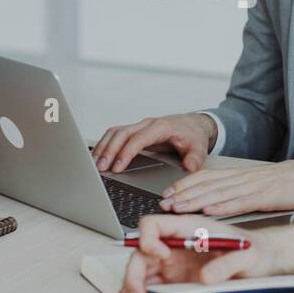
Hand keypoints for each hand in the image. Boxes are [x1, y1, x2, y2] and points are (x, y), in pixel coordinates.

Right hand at [92, 113, 216, 173]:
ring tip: (94, 165)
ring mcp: (140, 126)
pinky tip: (99, 157)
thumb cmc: (193, 136)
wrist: (193, 125)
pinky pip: (116, 135)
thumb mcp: (199, 148)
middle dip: (109, 151)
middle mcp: (147, 124)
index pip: (138, 138)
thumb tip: (189, 167)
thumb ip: (195, 158)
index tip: (117, 167)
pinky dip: (105, 144)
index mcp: (161, 127)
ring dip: (104, 147)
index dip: (126, 152)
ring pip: (115, 132)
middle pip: (122, 133)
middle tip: (100, 168)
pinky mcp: (135, 131)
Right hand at [112, 214, 293, 292]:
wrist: (261, 259)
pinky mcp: (174, 276)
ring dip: (132, 286)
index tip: (161, 256)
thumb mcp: (247, 256)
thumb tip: (206, 277)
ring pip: (141, 268)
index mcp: (189, 228)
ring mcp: (173, 260)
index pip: (154, 224)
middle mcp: (176, 242)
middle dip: (134, 273)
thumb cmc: (253, 249)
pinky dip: (138, 292)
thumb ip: (228, 264)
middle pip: (141, 252)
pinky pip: (149, 283)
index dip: (149, 240)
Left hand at [158, 153, 293, 215]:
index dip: (184, 185)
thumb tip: (217, 202)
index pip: (205, 177)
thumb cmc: (289, 183)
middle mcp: (242, 177)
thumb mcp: (258, 184)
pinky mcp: (266, 196)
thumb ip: (238, 191)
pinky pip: (240, 201)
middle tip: (163, 203)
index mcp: (240, 174)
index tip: (167, 193)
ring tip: (178, 208)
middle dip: (182, 194)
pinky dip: (223, 206)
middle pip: (207, 184)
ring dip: (196, 201)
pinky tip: (209, 210)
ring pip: (219, 192)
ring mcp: (253, 186)